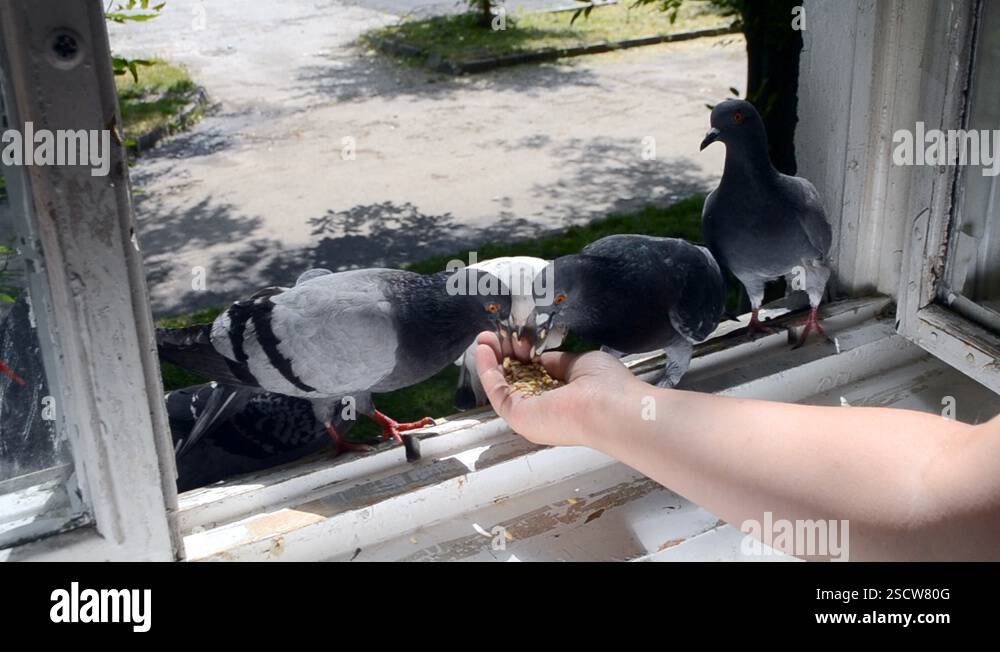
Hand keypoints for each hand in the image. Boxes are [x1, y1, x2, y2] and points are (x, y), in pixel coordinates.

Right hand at [474, 331, 637, 446]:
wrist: (610, 408)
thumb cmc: (605, 386)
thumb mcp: (578, 363)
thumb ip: (555, 361)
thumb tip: (540, 357)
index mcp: (561, 397)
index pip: (534, 376)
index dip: (522, 355)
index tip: (516, 336)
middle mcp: (544, 408)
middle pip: (515, 380)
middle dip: (502, 355)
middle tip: (493, 335)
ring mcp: (529, 414)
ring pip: (502, 386)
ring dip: (490, 361)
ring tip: (483, 338)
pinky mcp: (517, 416)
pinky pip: (496, 392)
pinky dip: (487, 371)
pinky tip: (483, 350)